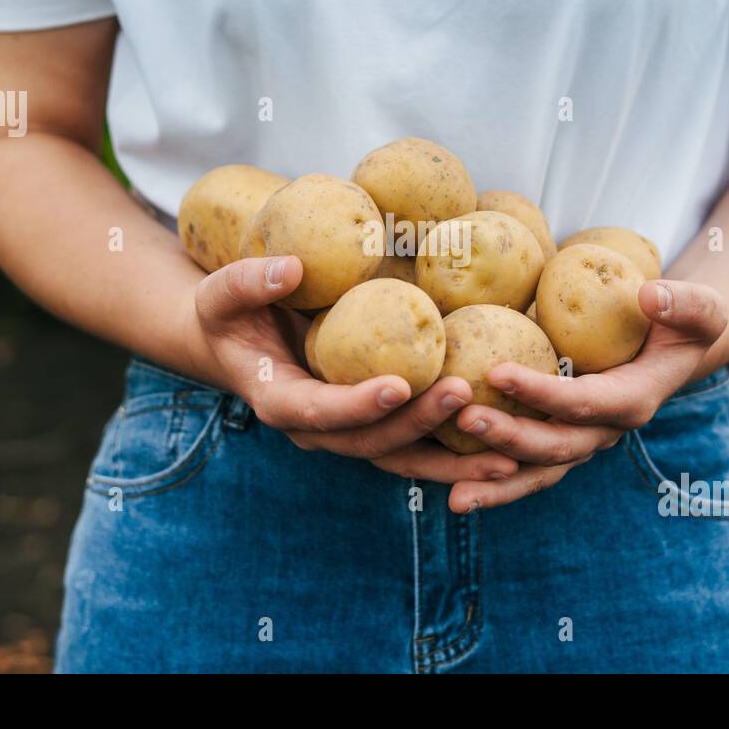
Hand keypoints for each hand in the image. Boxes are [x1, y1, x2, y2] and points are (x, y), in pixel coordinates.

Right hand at [186, 256, 517, 483]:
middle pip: (371, 441)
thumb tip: (292, 268)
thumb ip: (249, 282)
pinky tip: (508, 445)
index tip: (399, 385)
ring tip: (508, 452)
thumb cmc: (229, 313)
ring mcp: (348, 433)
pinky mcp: (374, 425)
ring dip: (452, 460)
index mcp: (279, 402)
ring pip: (401, 456)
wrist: (235, 344)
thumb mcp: (221, 294)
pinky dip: (458, 452)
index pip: (319, 411)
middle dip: (418, 424)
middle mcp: (317, 430)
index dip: (357, 405)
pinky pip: (417, 445)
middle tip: (464, 393)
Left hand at [447, 279, 727, 511]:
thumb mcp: (701, 308)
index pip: (583, 402)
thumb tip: (650, 296)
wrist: (674, 351)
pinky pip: (523, 470)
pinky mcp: (559, 443)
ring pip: (535, 473)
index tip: (498, 372)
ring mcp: (580, 443)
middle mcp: (604, 433)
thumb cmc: (684, 320)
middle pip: (553, 447)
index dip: (543, 392)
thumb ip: (685, 303)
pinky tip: (448, 490)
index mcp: (633, 402)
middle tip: (463, 418)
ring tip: (450, 495)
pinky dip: (490, 484)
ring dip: (494, 484)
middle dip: (508, 439)